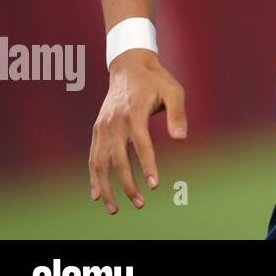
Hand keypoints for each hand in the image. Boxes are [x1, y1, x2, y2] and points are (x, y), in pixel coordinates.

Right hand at [88, 49, 187, 214]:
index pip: (141, 145)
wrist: (129, 66)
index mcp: (134, 113)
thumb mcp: (174, 91)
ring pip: (100, 163)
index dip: (147, 166)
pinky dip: (93, 177)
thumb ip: (178, 114)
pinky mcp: (97, 130)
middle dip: (128, 185)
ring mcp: (103, 127)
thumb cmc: (156, 80)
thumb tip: (181, 139)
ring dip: (106, 188)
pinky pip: (93, 157)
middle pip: (118, 160)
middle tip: (141, 204)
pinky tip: (97, 195)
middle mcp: (115, 122)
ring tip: (115, 209)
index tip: (154, 186)